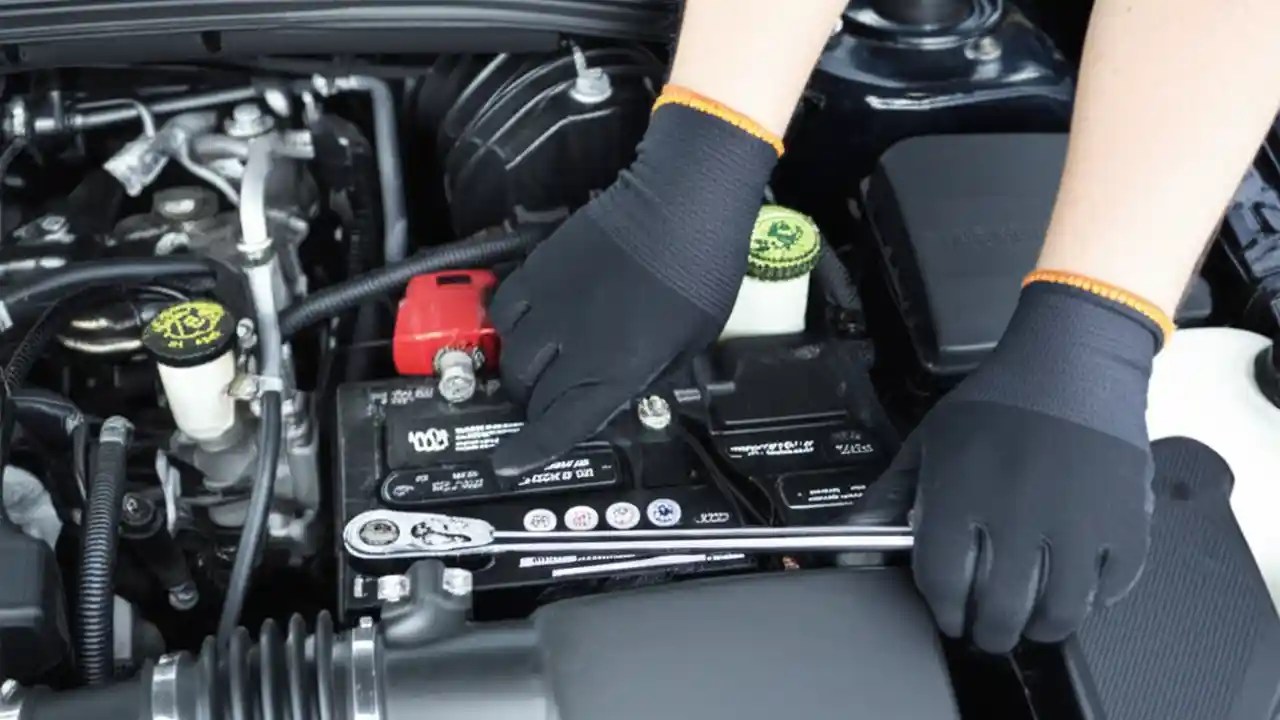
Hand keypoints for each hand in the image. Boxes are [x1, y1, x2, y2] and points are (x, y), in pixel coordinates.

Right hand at [488, 97, 778, 476]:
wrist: (680, 203)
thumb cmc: (701, 273)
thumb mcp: (691, 343)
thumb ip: (650, 374)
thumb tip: (620, 390)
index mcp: (616, 371)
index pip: (558, 427)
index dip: (529, 451)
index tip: (508, 463)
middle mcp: (574, 346)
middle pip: (530, 394)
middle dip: (535, 408)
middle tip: (549, 402)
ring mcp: (550, 306)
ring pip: (511, 355)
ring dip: (521, 369)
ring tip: (540, 364)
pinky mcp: (537, 270)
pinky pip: (504, 310)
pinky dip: (510, 326)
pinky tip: (529, 323)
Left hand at [853, 281, 1159, 652]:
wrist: (1072, 364)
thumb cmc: (996, 402)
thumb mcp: (930, 441)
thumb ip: (894, 493)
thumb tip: (857, 535)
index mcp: (961, 494)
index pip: (944, 583)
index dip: (944, 610)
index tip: (950, 617)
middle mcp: (1018, 514)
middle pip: (1000, 610)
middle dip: (989, 633)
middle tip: (989, 631)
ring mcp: (1077, 522)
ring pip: (1059, 613)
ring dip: (1041, 628)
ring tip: (1032, 622)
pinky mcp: (1126, 522)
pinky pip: (1112, 589)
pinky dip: (1095, 600)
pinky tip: (1078, 591)